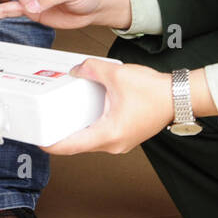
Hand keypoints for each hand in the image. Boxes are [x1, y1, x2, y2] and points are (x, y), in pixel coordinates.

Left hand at [46, 59, 173, 154]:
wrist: (179, 96)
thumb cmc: (154, 92)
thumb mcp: (116, 75)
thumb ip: (92, 70)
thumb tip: (76, 70)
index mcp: (108, 134)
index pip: (71, 147)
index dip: (52, 145)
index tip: (38, 141)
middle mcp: (113, 144)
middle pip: (79, 146)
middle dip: (62, 137)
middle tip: (45, 125)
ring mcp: (121, 143)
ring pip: (91, 142)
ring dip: (77, 132)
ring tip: (62, 120)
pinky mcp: (126, 136)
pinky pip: (102, 137)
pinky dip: (91, 128)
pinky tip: (85, 115)